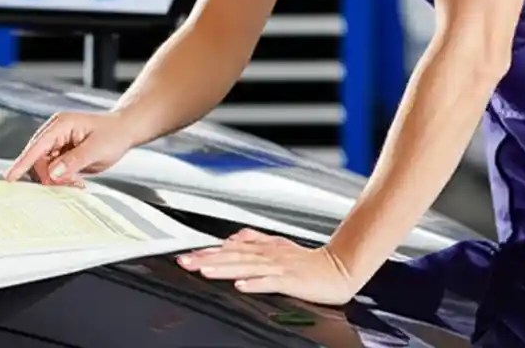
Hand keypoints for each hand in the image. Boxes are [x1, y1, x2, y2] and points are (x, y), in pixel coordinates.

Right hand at [3, 111, 136, 185]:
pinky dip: (61, 178)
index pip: (37, 145)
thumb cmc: (114, 134)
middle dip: (49, 176)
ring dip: (56, 179)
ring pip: (43, 167)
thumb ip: (75, 160)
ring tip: (77, 182)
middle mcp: (55, 131)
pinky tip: (75, 181)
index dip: (22, 162)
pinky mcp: (60, 152)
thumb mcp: (97, 149)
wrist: (124, 130)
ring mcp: (56, 142)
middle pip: (37, 159)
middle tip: (71, 184)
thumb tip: (53, 172)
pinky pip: (52, 169)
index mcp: (62, 124)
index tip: (10, 177)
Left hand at [177, 228, 357, 304]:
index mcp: (264, 249)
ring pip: (247, 267)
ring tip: (205, 271)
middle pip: (233, 256)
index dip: (207, 251)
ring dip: (225, 269)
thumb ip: (255, 240)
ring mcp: (280, 267)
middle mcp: (268, 256)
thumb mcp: (278, 246)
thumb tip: (231, 238)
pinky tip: (241, 286)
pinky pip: (271, 282)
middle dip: (207, 259)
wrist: (339, 268)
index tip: (186, 255)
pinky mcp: (292, 280)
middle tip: (185, 262)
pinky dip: (255, 283)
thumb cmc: (309, 261)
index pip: (230, 249)